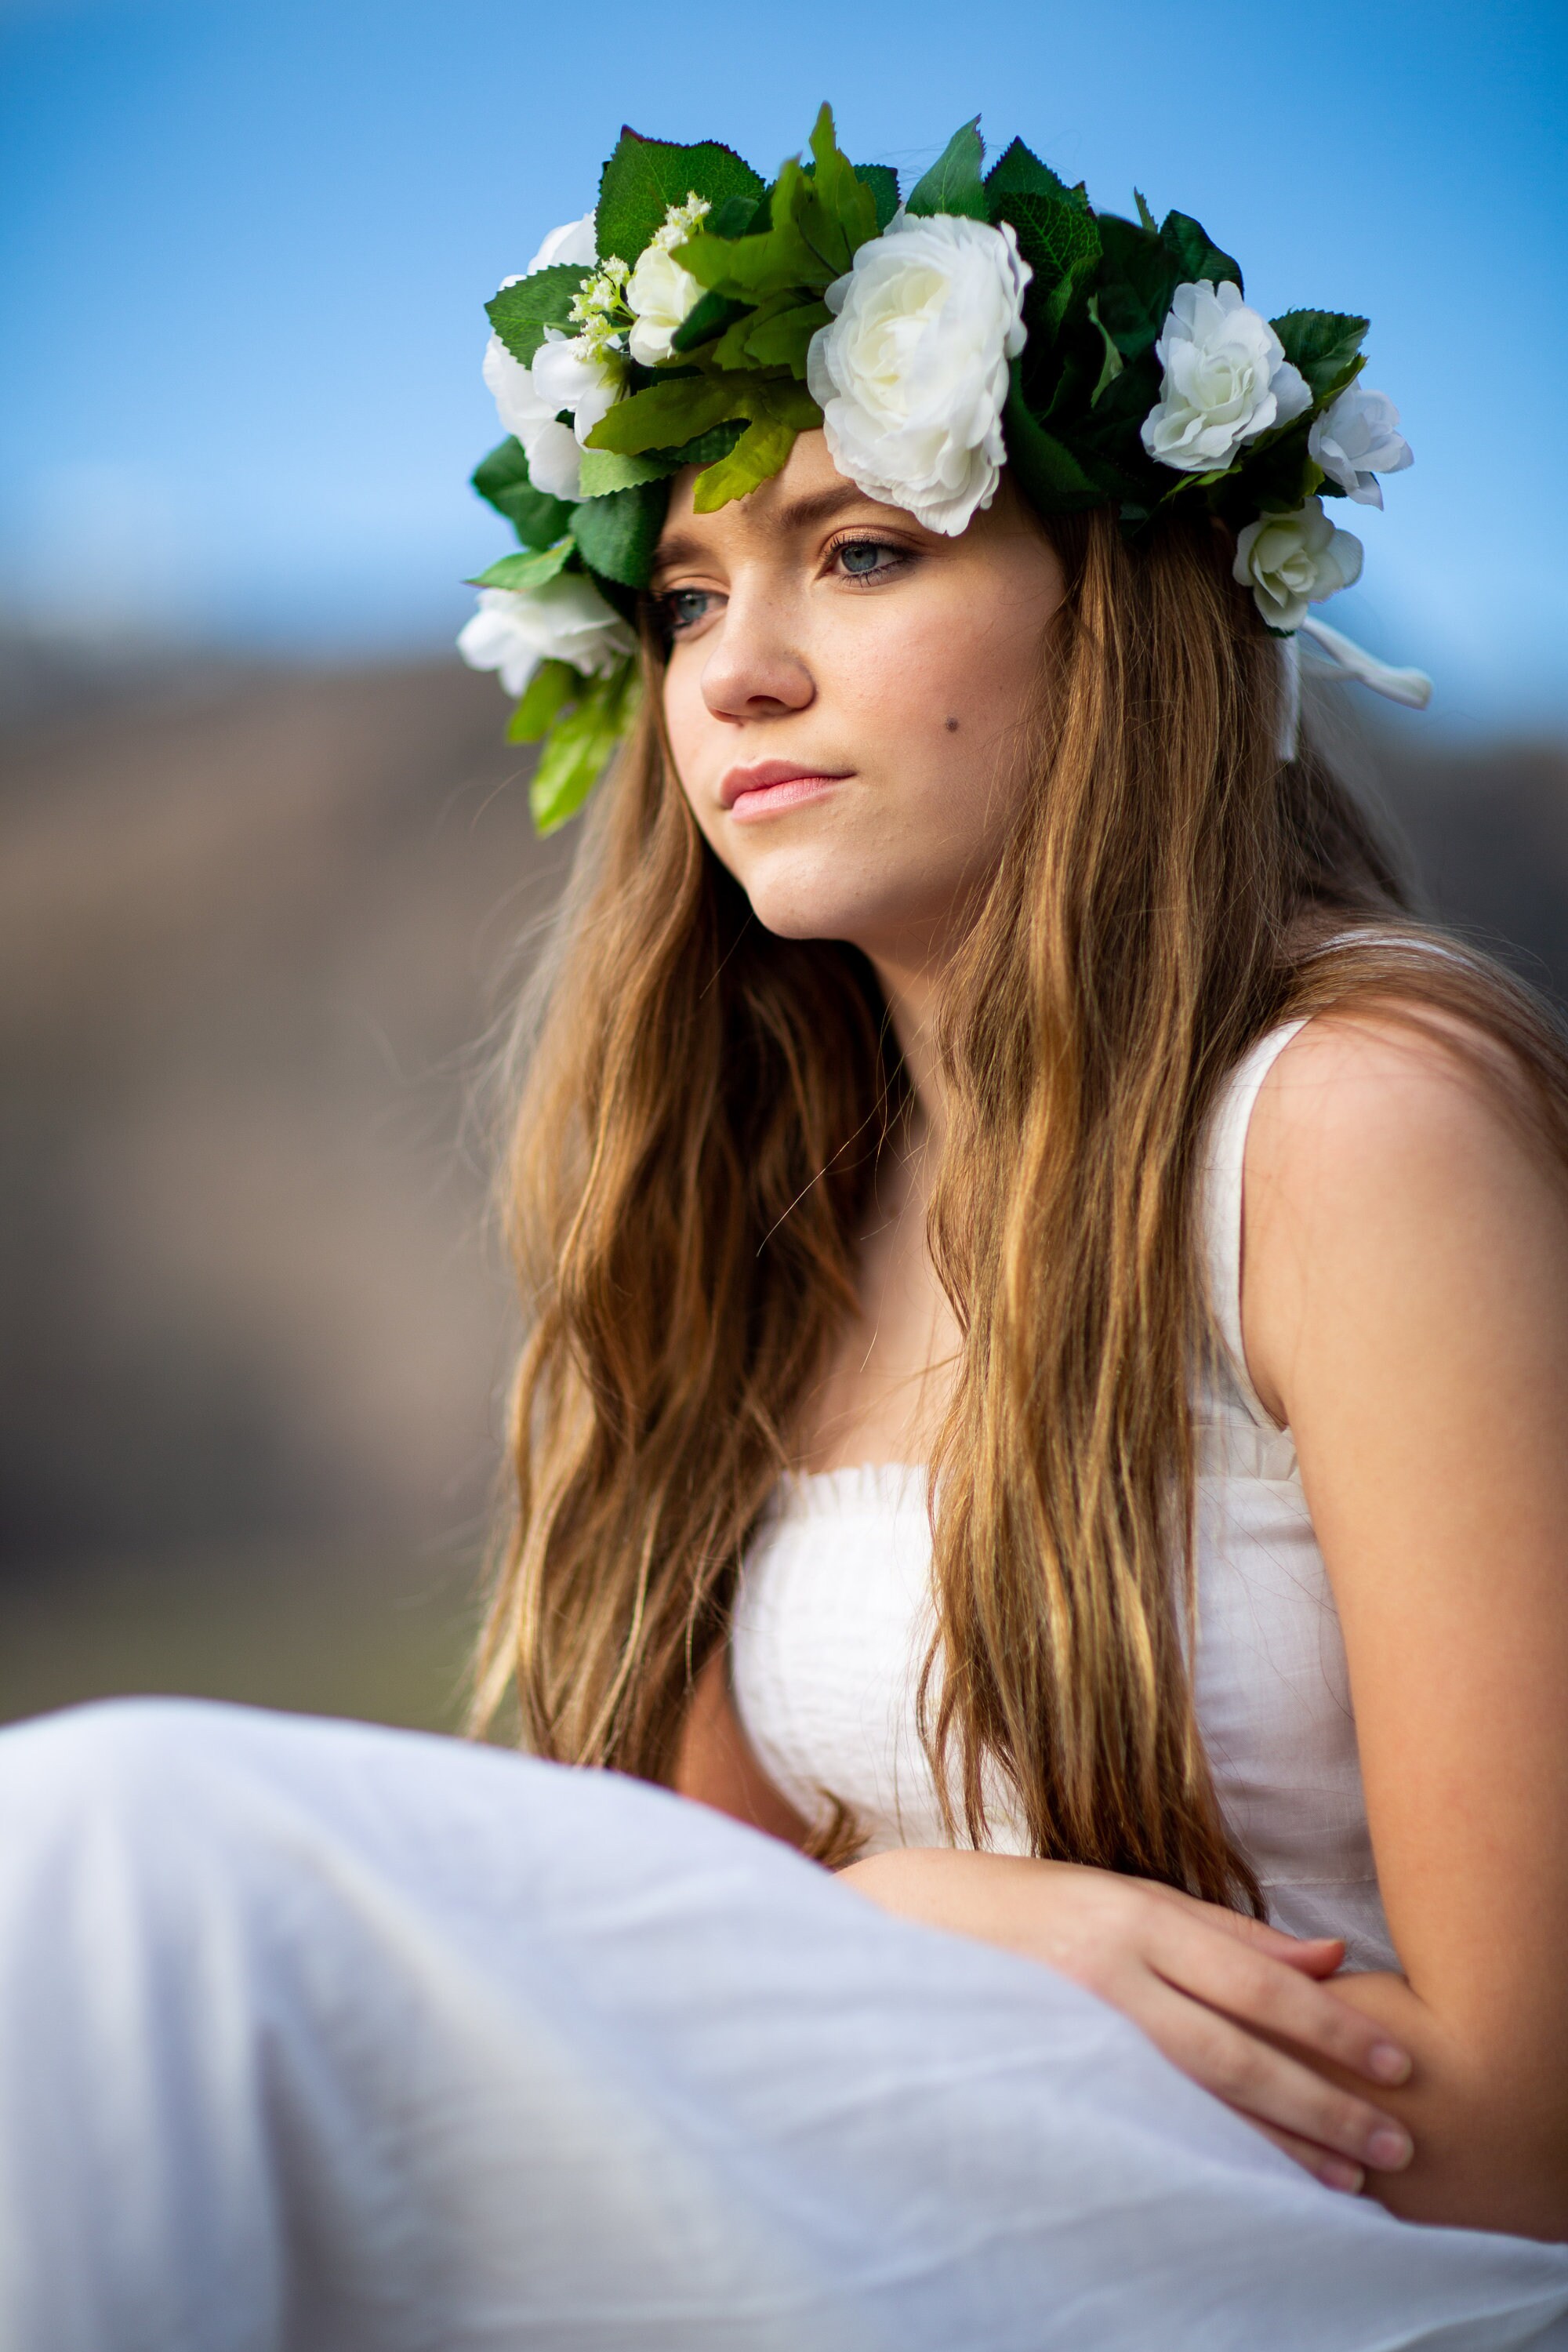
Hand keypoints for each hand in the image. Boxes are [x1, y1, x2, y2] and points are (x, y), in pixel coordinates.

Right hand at [839, 1848, 1414, 2193]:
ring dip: (1278, 2142)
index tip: (1395, 2060)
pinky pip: (1146, 2120)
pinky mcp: (1049, 2071)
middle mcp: (1110, 1967)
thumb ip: (1225, 1930)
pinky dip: (1207, 2151)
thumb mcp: (1126, 1894)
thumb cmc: (1030, 1905)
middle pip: (1236, 2049)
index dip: (1329, 2025)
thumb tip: (1330, 1956)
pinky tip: (1253, 2179)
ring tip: (1345, 2177)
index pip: (1253, 1978)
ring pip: (1196, 2097)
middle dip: (1322, 2099)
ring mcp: (1074, 2026)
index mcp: (1134, 1914)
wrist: (904, 1919)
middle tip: (1393, 2140)